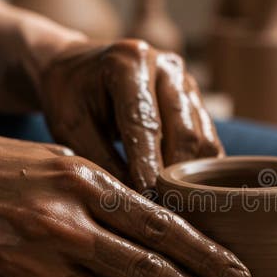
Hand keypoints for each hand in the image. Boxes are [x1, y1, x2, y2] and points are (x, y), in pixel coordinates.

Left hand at [35, 38, 222, 192]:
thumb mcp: (70, 126)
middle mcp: (166, 67)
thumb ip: (99, 159)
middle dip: (176, 178)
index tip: (148, 203)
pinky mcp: (196, 101)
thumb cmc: (69, 96)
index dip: (148, 166)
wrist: (78, 67)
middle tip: (162, 214)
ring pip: (204, 140)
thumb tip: (134, 202)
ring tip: (173, 209)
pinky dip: (199, 173)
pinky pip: (208, 143)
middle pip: (185, 133)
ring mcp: (187, 83)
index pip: (145, 123)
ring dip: (193, 179)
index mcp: (129, 62)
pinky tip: (184, 195)